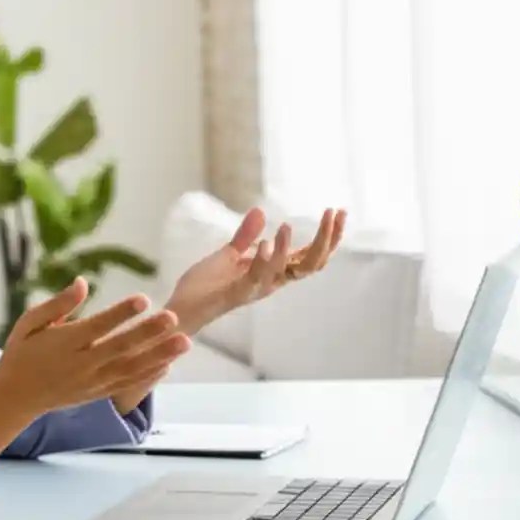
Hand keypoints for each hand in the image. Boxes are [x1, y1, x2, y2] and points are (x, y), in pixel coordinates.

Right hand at [0, 277, 190, 416]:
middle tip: (173, 317)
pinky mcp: (98, 393)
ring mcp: (92, 382)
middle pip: (120, 347)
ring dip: (159, 355)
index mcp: (64, 343)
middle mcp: (81, 364)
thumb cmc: (23, 351)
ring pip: (130, 368)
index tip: (143, 298)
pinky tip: (168, 364)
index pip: (98, 326)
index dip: (121, 313)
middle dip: (148, 333)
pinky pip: (127, 384)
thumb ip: (57, 304)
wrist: (15, 396)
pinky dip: (149, 376)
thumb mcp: (29, 322)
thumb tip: (82, 282)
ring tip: (184, 342)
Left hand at [165, 207, 346, 334]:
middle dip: (327, 239)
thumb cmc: (205, 285)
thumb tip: (261, 211)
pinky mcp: (235, 293)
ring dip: (288, 248)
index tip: (339, 211)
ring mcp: (255, 288)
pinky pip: (255, 278)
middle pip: (311, 264)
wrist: (180, 308)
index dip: (330, 236)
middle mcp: (271, 282)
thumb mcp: (228, 253)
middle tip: (334, 213)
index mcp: (273, 272)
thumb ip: (246, 236)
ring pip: (284, 271)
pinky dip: (263, 261)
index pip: (311, 255)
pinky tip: (266, 243)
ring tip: (287, 225)